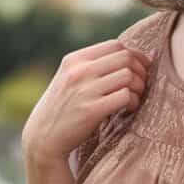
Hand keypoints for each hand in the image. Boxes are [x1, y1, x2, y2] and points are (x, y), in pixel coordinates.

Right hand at [21, 39, 151, 164]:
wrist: (42, 138)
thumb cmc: (62, 108)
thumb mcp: (68, 78)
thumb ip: (91, 66)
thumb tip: (129, 56)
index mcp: (74, 59)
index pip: (115, 45)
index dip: (135, 55)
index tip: (141, 68)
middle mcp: (79, 71)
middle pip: (126, 58)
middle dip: (140, 71)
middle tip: (141, 86)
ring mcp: (85, 90)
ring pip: (129, 76)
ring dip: (139, 88)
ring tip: (134, 99)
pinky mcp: (91, 110)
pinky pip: (126, 96)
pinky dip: (134, 102)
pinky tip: (128, 110)